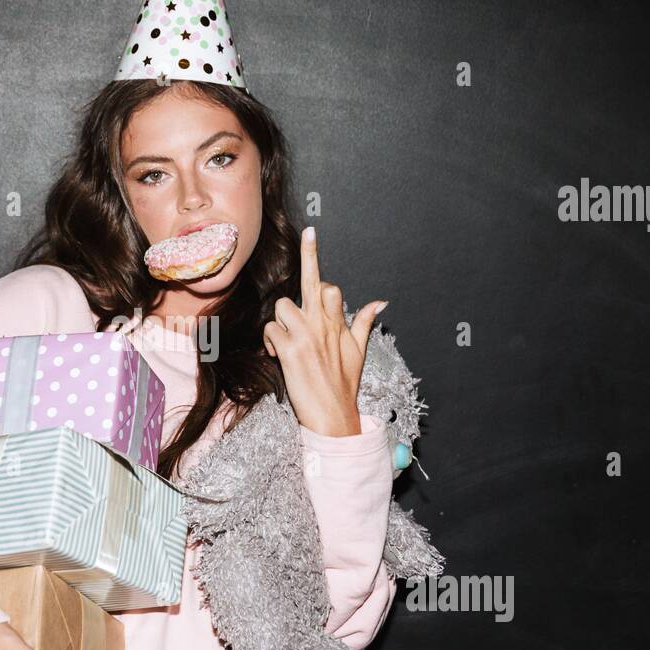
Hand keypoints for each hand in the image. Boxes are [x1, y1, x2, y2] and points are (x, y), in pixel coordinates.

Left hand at [262, 226, 387, 436]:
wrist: (333, 416)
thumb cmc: (344, 385)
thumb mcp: (359, 351)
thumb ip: (365, 322)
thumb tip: (380, 302)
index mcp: (338, 324)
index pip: (331, 285)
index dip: (317, 260)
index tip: (311, 235)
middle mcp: (324, 325)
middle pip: (313, 282)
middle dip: (310, 255)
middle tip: (311, 233)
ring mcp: (307, 336)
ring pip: (283, 307)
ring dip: (279, 321)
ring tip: (283, 338)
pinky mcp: (291, 351)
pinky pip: (271, 331)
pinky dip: (269, 341)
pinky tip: (275, 353)